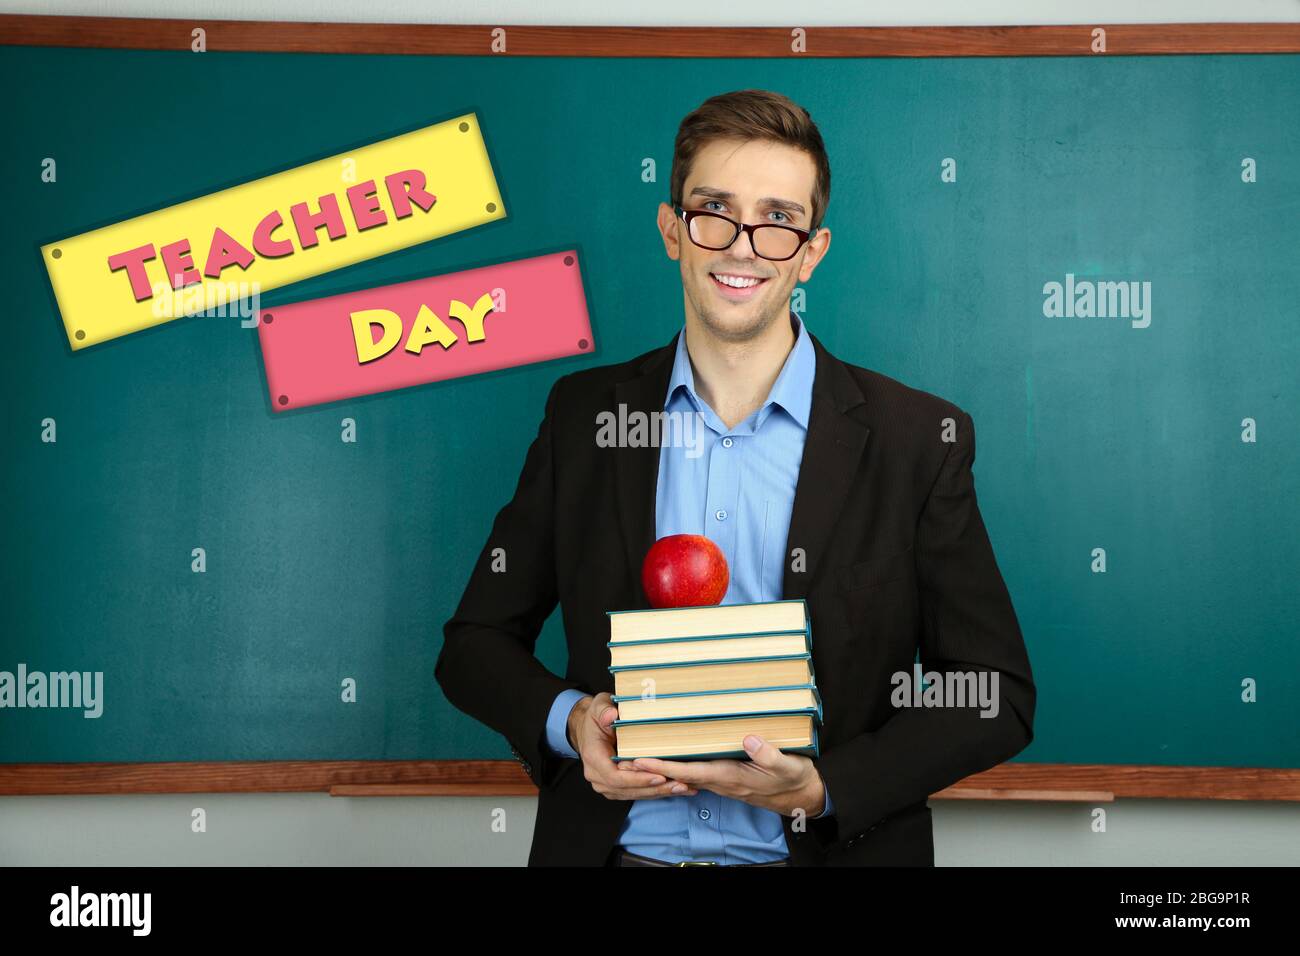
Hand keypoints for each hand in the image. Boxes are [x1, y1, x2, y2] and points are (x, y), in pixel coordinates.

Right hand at [569, 693, 698, 800]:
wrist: (589, 728)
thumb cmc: (597, 717)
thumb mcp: (599, 706)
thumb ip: (604, 710)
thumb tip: (612, 715)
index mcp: (593, 757)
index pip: (615, 776)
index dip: (638, 779)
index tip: (659, 776)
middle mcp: (596, 775)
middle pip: (627, 789)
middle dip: (654, 789)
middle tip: (680, 785)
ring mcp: (605, 783)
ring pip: (632, 794)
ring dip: (658, 793)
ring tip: (683, 788)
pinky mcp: (615, 787)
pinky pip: (635, 793)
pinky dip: (654, 792)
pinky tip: (674, 789)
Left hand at [628, 734, 825, 817]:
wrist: (803, 795)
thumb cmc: (794, 779)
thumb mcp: (788, 766)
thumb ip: (769, 754)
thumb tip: (749, 739)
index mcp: (730, 777)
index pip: (689, 772)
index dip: (663, 765)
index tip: (640, 759)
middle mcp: (721, 781)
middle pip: (680, 775)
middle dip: (653, 767)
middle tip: (625, 756)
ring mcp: (723, 780)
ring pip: (686, 774)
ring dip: (663, 766)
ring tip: (639, 754)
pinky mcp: (727, 776)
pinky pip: (697, 772)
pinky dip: (679, 765)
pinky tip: (671, 755)